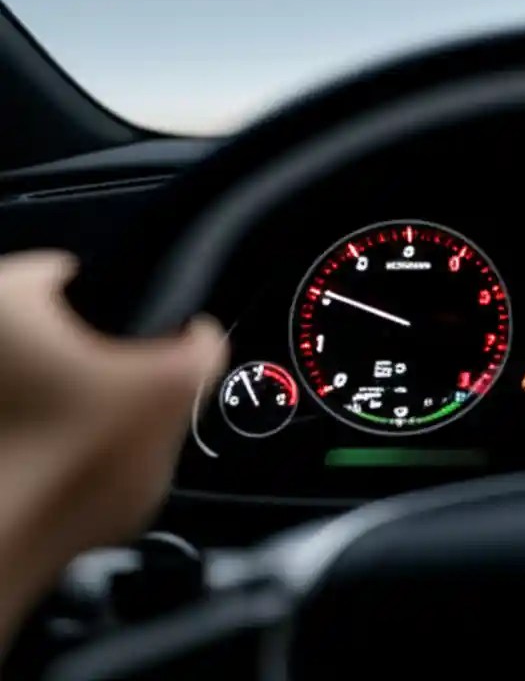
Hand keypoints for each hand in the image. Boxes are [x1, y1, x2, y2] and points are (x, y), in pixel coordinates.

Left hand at [0, 251, 225, 645]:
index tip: (140, 347)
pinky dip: (30, 441)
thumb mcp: (175, 391)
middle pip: (45, 335)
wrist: (4, 553)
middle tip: (120, 404)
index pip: (71, 273)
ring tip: (87, 446)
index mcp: (8, 297)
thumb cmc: (70, 468)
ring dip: (54, 406)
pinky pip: (12, 426)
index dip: (121, 307)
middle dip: (84, 363)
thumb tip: (204, 338)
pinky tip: (55, 473)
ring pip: (23, 387)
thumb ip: (202, 348)